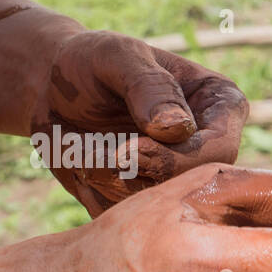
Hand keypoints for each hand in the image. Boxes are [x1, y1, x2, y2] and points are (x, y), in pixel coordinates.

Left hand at [30, 30, 248, 214]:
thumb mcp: (116, 57)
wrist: (51, 88)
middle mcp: (208, 147)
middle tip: (92, 149)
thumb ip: (149, 86)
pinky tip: (81, 163)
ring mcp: (179, 176)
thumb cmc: (90, 62)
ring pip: (156, 204)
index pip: (219, 150)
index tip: (125, 149)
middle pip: (190, 186)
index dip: (176, 159)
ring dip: (109, 180)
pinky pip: (128, 214)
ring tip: (82, 146)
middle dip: (135, 172)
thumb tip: (177, 128)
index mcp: (220, 106)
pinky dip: (95, 192)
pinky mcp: (148, 198)